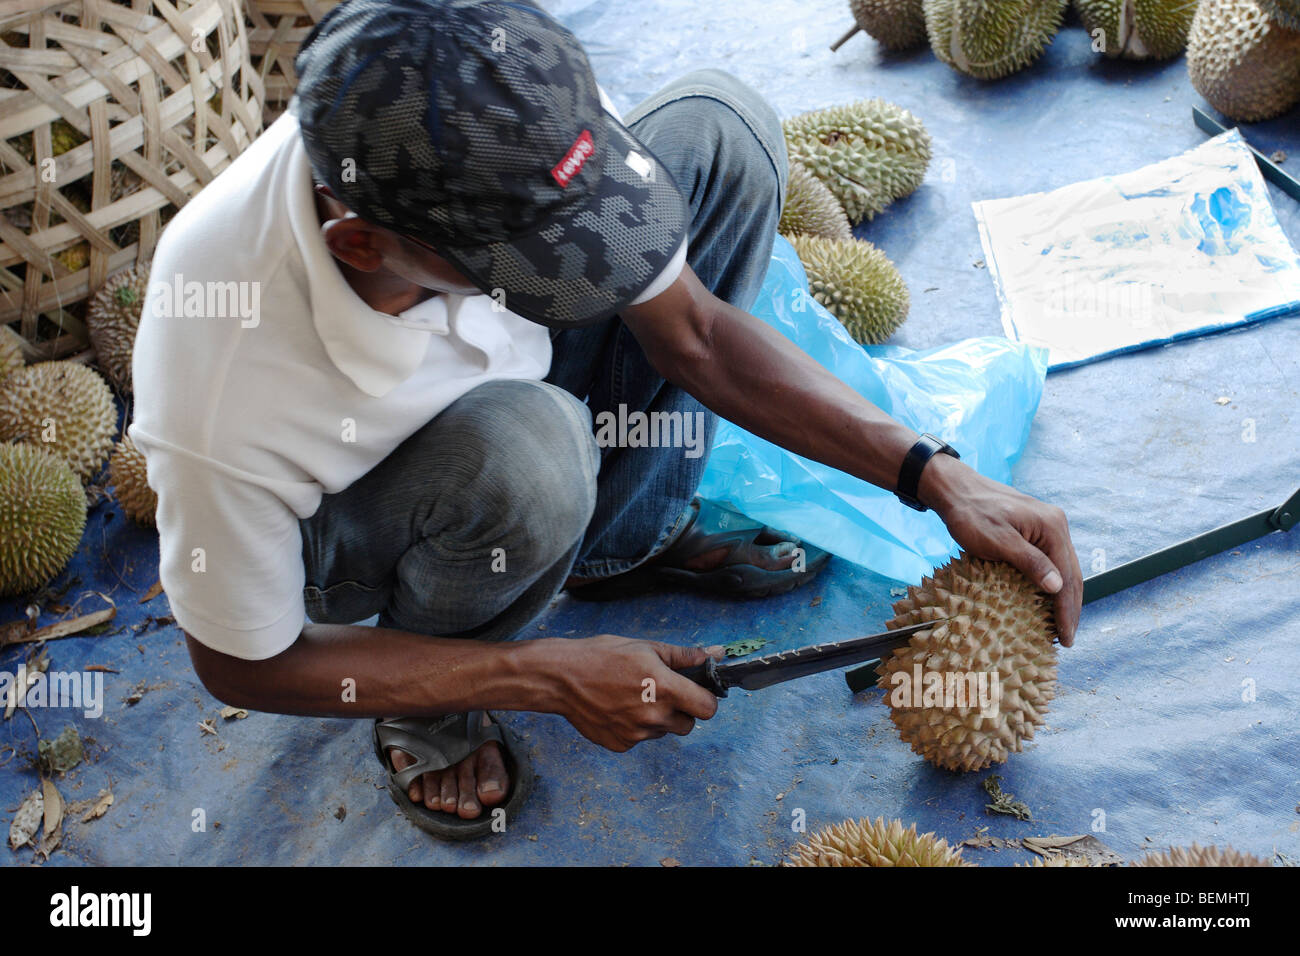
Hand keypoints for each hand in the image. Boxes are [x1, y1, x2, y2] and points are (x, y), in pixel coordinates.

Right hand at [538, 635, 722, 751]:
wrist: (561, 677)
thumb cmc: (602, 656)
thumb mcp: (647, 647)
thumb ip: (685, 656)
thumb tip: (715, 654)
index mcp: (665, 689)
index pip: (708, 709)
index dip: (706, 699)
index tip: (696, 692)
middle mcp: (654, 717)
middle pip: (688, 724)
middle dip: (681, 710)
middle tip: (661, 692)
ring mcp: (637, 734)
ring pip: (663, 731)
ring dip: (657, 719)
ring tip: (633, 697)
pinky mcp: (621, 744)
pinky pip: (640, 739)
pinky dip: (635, 727)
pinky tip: (618, 708)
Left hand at [919, 454, 1082, 645]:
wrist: (954, 489)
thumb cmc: (971, 514)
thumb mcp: (997, 541)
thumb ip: (1028, 562)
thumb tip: (1057, 588)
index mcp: (1052, 527)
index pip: (1066, 577)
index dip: (1066, 610)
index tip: (1065, 638)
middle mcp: (1056, 525)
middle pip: (1071, 573)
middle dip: (1070, 608)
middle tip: (1066, 639)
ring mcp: (1048, 525)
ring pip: (1064, 568)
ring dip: (1063, 597)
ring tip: (1060, 625)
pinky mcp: (1036, 529)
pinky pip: (1051, 560)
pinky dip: (1052, 582)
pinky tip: (1047, 599)